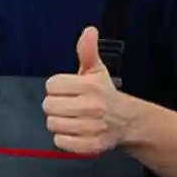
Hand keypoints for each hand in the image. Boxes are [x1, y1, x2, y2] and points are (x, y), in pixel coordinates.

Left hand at [43, 26, 134, 154]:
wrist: (128, 121)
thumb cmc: (105, 93)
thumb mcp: (96, 70)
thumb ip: (87, 51)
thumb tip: (89, 30)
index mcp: (89, 86)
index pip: (52, 85)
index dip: (57, 87)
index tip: (68, 90)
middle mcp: (91, 106)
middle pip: (48, 106)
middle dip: (56, 105)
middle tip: (69, 105)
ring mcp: (91, 128)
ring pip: (52, 124)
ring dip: (59, 122)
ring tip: (72, 118)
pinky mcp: (90, 145)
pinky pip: (60, 142)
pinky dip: (64, 139)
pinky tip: (75, 132)